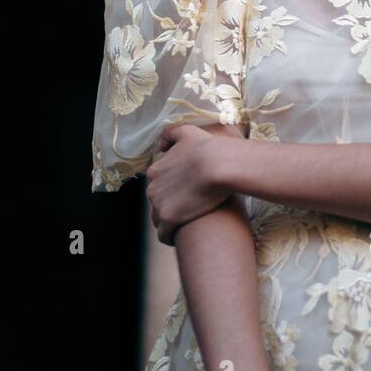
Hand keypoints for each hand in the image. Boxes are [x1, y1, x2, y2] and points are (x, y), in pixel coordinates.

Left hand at [146, 123, 238, 244]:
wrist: (219, 165)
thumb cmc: (207, 148)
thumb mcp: (187, 132)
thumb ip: (170, 135)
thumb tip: (159, 145)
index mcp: (155, 171)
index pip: (158, 186)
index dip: (171, 191)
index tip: (185, 194)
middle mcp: (152, 188)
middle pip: (157, 203)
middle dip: (169, 207)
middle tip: (189, 209)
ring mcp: (159, 205)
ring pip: (159, 220)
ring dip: (169, 223)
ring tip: (185, 226)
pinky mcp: (169, 220)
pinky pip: (164, 235)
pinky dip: (170, 237)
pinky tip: (181, 237)